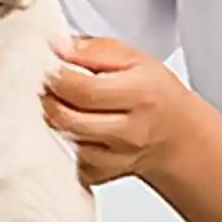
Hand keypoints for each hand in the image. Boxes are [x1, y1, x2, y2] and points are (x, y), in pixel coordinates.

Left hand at [43, 36, 221, 221]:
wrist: (177, 136)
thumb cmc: (155, 93)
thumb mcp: (135, 59)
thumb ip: (96, 50)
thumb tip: (59, 47)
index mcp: (140, 94)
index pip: (85, 90)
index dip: (57, 77)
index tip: (47, 66)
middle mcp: (130, 130)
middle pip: (69, 118)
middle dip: (48, 99)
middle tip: (43, 84)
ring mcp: (117, 157)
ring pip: (64, 140)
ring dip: (51, 120)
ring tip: (57, 102)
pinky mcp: (102, 174)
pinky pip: (69, 159)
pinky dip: (61, 142)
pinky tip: (69, 127)